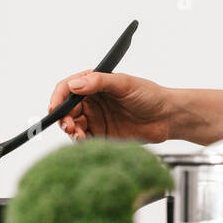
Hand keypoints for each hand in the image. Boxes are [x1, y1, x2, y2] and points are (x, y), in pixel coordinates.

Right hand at [47, 71, 178, 143]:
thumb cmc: (150, 95)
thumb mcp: (125, 84)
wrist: (167, 118)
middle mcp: (92, 100)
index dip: (58, 97)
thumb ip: (99, 82)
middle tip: (68, 125)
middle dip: (62, 117)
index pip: (68, 88)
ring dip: (70, 129)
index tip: (55, 107)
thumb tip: (75, 84)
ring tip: (77, 133)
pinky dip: (79, 140)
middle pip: (66, 109)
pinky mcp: (100, 135)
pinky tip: (83, 140)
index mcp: (95, 83)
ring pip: (72, 124)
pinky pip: (82, 139)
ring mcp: (95, 118)